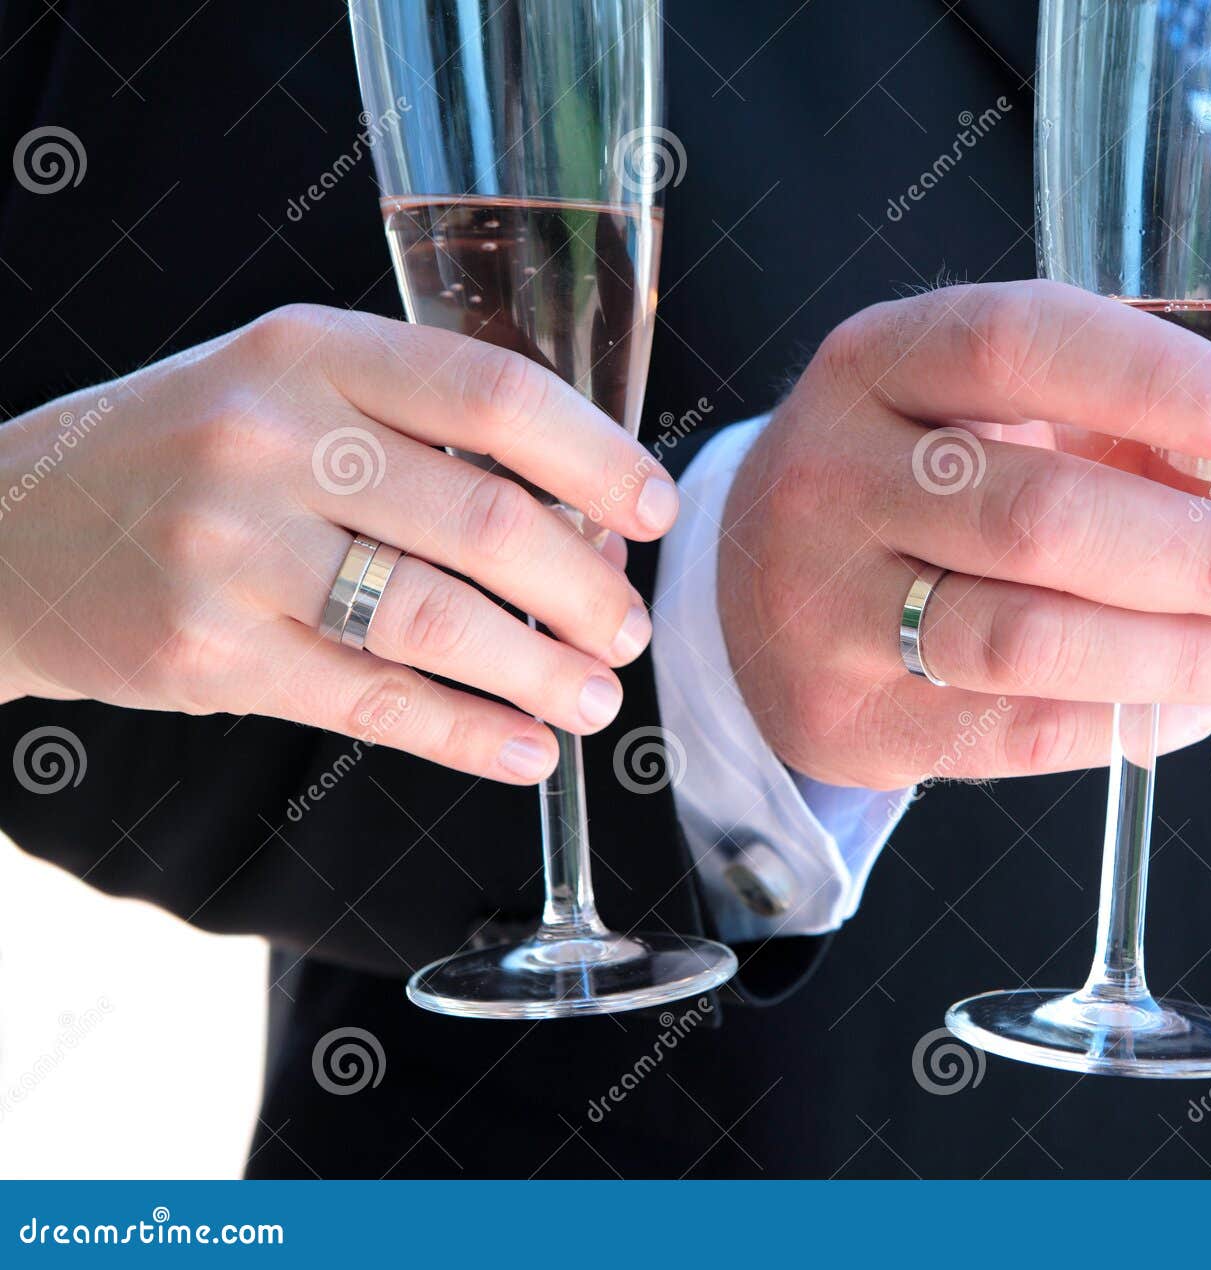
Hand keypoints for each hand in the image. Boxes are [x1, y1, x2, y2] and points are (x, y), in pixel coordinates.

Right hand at [0, 305, 677, 783]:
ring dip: (543, 675)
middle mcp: (272, 440)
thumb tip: (578, 518)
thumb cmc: (187, 452)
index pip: (493, 394)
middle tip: (630, 628)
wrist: (11, 528)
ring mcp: (235, 551)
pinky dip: (468, 735)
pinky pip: (374, 702)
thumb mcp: (285, 387)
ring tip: (598, 700)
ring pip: (440, 625)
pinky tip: (526, 752)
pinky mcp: (212, 655)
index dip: (596, 458)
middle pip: (486, 524)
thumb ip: (414, 427)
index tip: (653, 509)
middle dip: (587, 592)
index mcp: (308, 351)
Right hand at [719, 282, 1210, 789]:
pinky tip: (1196, 703)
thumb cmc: (909, 482)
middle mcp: (831, 477)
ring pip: (1024, 640)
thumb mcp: (990, 418)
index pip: (1014, 343)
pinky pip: (1006, 733)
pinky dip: (1125, 722)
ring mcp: (824, 607)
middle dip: (1198, 552)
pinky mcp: (842, 717)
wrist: (751, 590)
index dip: (1150, 378)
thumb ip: (1128, 432)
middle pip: (1035, 515)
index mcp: (875, 365)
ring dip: (1177, 652)